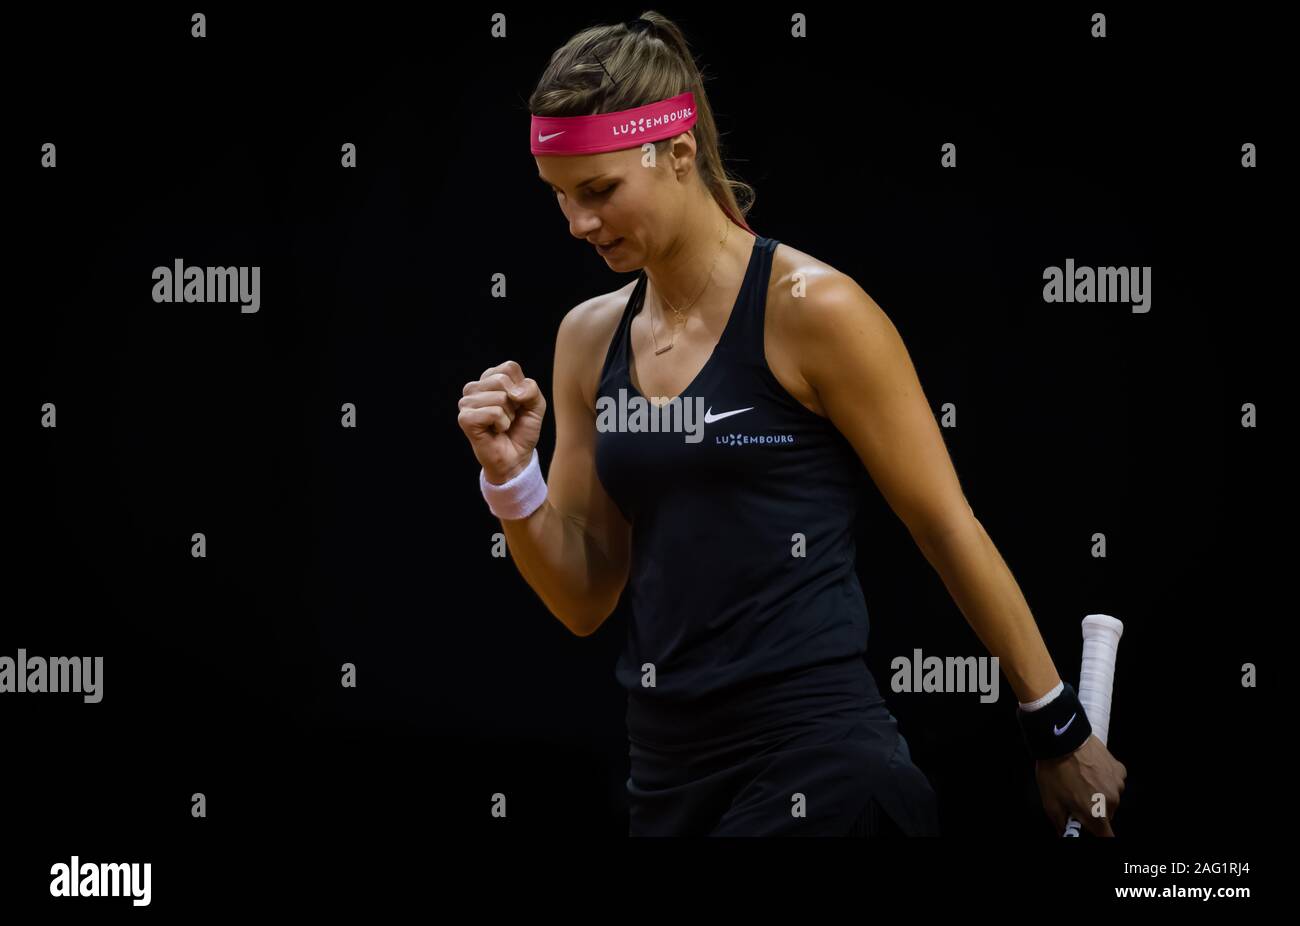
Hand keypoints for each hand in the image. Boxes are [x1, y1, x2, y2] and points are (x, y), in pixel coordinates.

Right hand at [458, 360, 546, 482]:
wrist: (516, 458)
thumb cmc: (522, 430)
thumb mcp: (536, 405)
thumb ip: (531, 390)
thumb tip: (513, 392)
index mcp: (489, 379)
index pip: (510, 367)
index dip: (522, 388)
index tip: (518, 404)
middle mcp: (474, 388)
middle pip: (503, 379)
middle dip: (515, 402)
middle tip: (509, 417)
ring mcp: (467, 403)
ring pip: (500, 397)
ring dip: (509, 416)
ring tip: (502, 425)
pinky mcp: (465, 418)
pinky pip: (494, 412)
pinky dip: (502, 424)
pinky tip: (496, 431)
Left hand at [1035, 735, 1126, 835]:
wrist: (1063, 740)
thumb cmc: (1054, 773)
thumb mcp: (1050, 802)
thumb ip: (1061, 823)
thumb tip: (1064, 833)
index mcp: (1096, 814)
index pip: (1107, 837)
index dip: (1096, 834)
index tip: (1087, 827)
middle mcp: (1113, 802)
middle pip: (1107, 817)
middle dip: (1094, 812)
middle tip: (1078, 798)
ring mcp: (1118, 785)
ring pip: (1111, 798)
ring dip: (1100, 795)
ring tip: (1082, 780)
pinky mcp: (1120, 770)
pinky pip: (1114, 782)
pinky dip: (1105, 780)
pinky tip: (1090, 769)